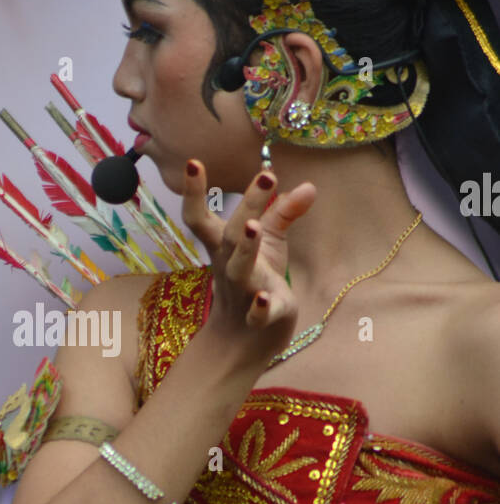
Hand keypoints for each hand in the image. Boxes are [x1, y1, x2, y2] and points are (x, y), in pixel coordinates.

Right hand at [181, 162, 315, 367]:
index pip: (201, 218)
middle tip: (266, 177)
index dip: (194, 193)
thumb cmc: (254, 283)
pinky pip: (258, 314)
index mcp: (224, 246)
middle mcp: (228, 265)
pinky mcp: (263, 318)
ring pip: (240, 268)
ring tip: (254, 226)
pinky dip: (261, 307)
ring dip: (246, 248)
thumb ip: (284, 214)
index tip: (193, 162)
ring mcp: (244, 291)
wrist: (242, 342)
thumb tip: (309, 186)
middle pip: (231, 234)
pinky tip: (265, 298)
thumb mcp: (269, 245)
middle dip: (246, 206)